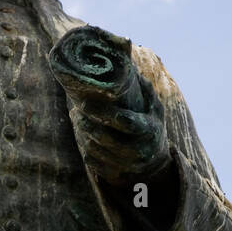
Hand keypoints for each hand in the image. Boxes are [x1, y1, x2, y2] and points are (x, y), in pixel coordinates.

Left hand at [48, 25, 167, 181]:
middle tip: (78, 109)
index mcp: (149, 129)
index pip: (128, 123)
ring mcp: (126, 165)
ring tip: (79, 119)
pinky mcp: (114, 174)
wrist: (154, 163)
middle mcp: (139, 151)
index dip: (107, 114)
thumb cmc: (150, 124)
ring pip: (96, 149)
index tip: (87, 103)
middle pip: (107, 138)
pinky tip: (85, 137)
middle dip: (89, 123)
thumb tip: (128, 56)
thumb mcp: (153, 105)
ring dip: (84, 134)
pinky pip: (93, 162)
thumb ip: (141, 85)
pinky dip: (86, 149)